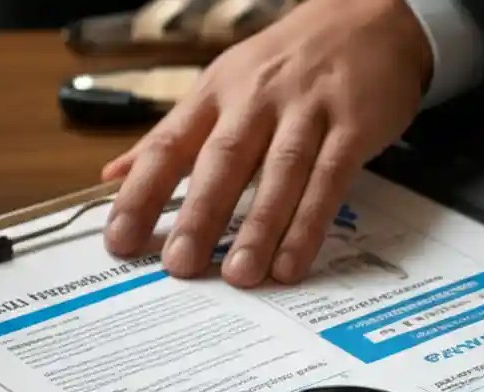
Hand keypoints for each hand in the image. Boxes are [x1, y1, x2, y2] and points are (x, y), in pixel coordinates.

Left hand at [100, 0, 431, 286]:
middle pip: (223, 160)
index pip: (168, 143)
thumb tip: (113, 174)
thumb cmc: (288, 62)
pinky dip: (309, 223)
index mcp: (216, 92)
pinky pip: (328, 179)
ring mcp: (307, 110)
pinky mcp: (353, 125)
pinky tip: (292, 261)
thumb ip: (172, 135)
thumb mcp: (222, 85)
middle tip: (181, 264)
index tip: (120, 238)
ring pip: (279, 173)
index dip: (141, 192)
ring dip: (258, 227)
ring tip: (240, 275)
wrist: (370, 16)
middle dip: (199, 215)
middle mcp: (257, 98)